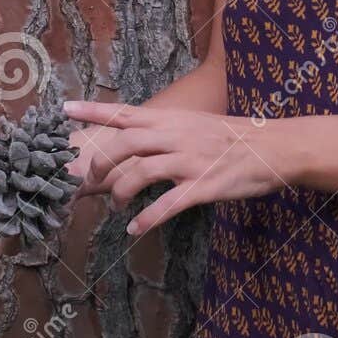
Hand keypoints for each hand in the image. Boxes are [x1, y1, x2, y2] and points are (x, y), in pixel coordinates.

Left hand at [61, 100, 290, 235]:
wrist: (274, 146)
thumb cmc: (232, 137)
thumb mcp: (194, 123)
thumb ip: (164, 130)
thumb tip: (136, 138)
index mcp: (171, 119)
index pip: (124, 111)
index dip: (93, 110)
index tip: (63, 108)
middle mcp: (176, 135)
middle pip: (125, 143)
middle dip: (101, 163)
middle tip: (90, 182)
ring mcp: (190, 160)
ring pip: (141, 172)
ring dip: (121, 193)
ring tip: (117, 208)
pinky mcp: (204, 185)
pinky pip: (167, 204)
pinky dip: (147, 218)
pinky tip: (136, 229)